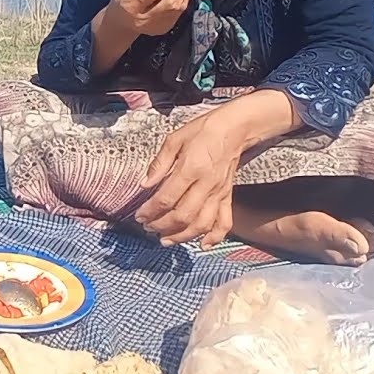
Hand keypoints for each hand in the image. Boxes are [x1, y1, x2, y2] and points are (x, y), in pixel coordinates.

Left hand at [134, 109, 244, 248]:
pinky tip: (203, 245)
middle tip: (148, 227)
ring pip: (202, 224)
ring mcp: (219, 192)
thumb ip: (159, 164)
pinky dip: (215, 237)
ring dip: (183, 236)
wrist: (234, 128)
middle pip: (183, 215)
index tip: (139, 216)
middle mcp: (206, 184)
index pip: (167, 198)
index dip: (150, 211)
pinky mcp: (228, 196)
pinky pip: (225, 221)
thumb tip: (144, 184)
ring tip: (166, 240)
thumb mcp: (174, 140)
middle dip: (162, 226)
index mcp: (191, 168)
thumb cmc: (202, 131)